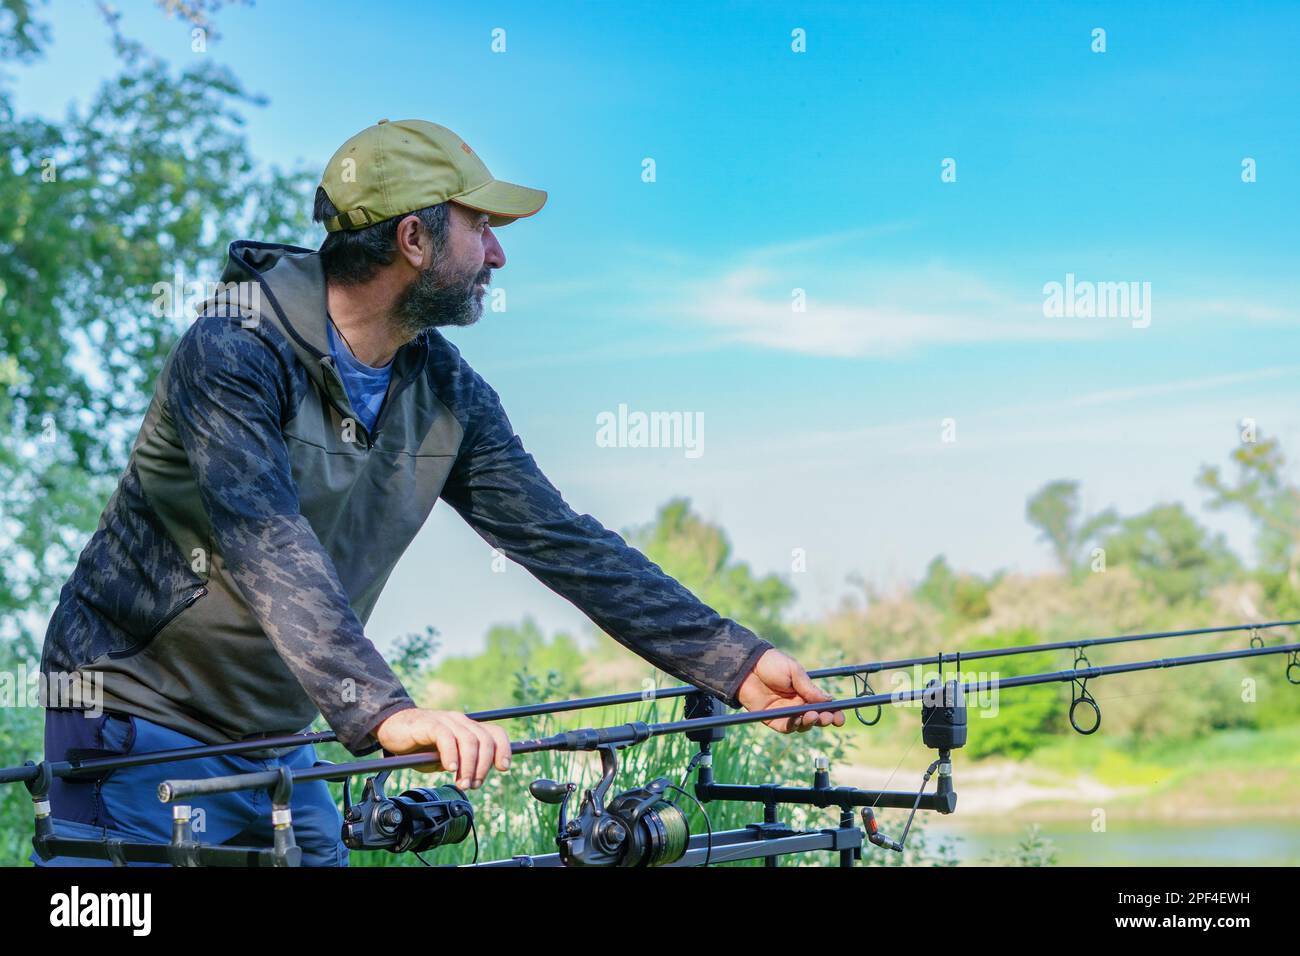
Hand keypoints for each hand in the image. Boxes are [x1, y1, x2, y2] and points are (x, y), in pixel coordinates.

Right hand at [375, 707, 510, 789]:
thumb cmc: (419, 744)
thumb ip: (460, 764)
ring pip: (469, 741)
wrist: (392, 727)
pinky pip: (446, 738)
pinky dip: (451, 755)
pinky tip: (450, 768)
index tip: (503, 768)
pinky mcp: (430, 724)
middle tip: (473, 784)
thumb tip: (474, 777)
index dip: (504, 750)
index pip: (495, 733)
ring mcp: (446, 720)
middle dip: (483, 766)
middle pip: (485, 740)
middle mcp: (461, 721)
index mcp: (468, 727)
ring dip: (469, 766)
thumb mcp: (444, 757)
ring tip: (462, 782)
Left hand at [736, 649, 844, 733]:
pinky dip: (793, 726)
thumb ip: (809, 688)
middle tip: (828, 718)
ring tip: (813, 715)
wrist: (747, 665)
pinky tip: (798, 720)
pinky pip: (785, 727)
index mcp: (805, 692)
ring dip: (809, 722)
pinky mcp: (771, 719)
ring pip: (801, 725)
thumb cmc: (772, 664)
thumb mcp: (794, 672)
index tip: (840, 718)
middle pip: (814, 718)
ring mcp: (784, 713)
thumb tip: (829, 700)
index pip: (823, 706)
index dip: (833, 713)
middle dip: (824, 719)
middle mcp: (796, 704)